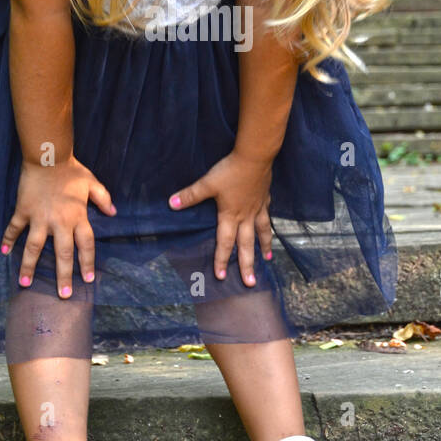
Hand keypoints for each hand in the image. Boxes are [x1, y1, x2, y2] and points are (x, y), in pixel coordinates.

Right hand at [1, 156, 116, 295]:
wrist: (48, 156)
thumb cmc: (71, 170)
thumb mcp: (92, 183)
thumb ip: (103, 198)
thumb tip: (113, 212)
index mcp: (77, 217)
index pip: (85, 246)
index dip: (87, 263)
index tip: (88, 280)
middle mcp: (59, 222)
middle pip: (62, 254)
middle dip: (64, 276)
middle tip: (63, 295)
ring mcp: (39, 218)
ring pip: (34, 248)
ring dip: (29, 267)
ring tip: (25, 285)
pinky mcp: (23, 211)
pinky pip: (14, 229)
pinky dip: (8, 240)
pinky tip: (4, 253)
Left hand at [168, 149, 273, 287]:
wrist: (255, 157)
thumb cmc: (231, 171)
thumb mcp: (208, 183)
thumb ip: (190, 195)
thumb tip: (171, 204)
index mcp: (230, 215)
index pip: (225, 243)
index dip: (221, 260)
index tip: (221, 277)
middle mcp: (246, 216)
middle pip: (246, 245)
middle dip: (247, 265)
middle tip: (251, 283)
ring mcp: (257, 208)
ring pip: (262, 232)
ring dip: (264, 247)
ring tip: (267, 260)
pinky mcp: (265, 198)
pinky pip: (267, 216)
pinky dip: (268, 226)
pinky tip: (269, 229)